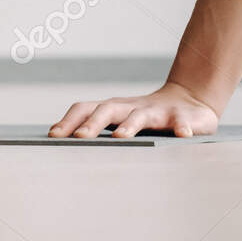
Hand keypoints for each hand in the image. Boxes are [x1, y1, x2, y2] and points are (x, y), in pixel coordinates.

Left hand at [48, 82, 219, 138]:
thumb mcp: (120, 120)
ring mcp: (156, 111)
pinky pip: (181, 121)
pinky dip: (181, 127)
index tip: (53, 136)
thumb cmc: (145, 116)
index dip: (68, 121)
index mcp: (113, 109)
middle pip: (107, 110)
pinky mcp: (182, 117)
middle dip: (91, 124)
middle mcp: (131, 107)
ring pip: (140, 116)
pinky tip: (182, 135)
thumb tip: (58, 139)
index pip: (85, 109)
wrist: (189, 101)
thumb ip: (96, 127)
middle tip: (78, 138)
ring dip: (129, 126)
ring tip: (120, 138)